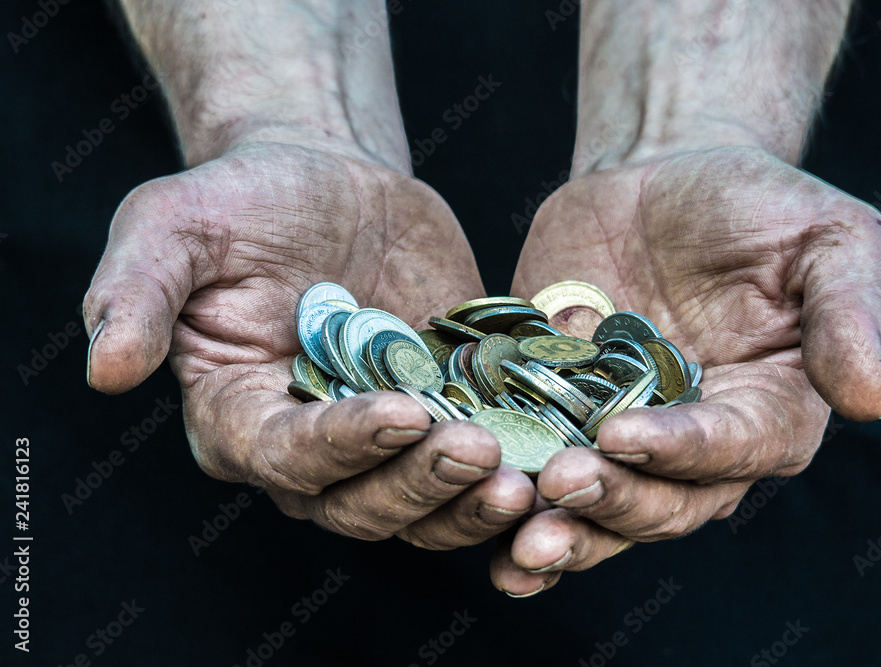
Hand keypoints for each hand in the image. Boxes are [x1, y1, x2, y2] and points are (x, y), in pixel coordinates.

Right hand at [84, 137, 535, 548]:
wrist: (330, 181)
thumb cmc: (244, 200)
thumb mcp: (175, 224)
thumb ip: (137, 291)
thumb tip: (107, 368)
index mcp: (239, 414)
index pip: (286, 457)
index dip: (342, 445)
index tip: (399, 410)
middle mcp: (310, 447)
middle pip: (362, 503)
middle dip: (421, 483)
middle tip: (481, 452)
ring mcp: (383, 439)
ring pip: (423, 507)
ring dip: (473, 502)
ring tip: (529, 476)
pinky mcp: (442, 416)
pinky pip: (476, 465)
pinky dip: (513, 471)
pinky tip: (556, 455)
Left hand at [492, 146, 880, 593]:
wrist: (664, 176)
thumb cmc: (759, 205)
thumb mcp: (828, 240)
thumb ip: (848, 316)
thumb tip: (871, 401)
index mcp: (770, 409)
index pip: (736, 450)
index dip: (685, 449)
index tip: (627, 434)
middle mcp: (697, 442)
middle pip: (665, 503)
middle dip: (613, 501)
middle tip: (559, 484)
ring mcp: (622, 433)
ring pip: (599, 508)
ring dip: (560, 531)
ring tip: (517, 544)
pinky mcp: (560, 414)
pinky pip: (537, 468)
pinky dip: (510, 502)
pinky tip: (477, 518)